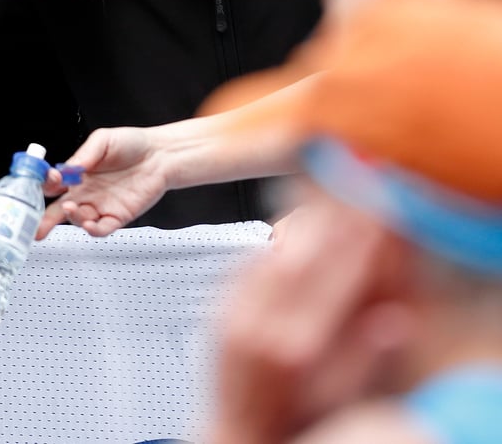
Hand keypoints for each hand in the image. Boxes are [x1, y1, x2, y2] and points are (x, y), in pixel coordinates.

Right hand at [35, 127, 167, 239]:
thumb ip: (84, 155)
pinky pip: (101, 228)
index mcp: (78, 174)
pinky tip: (88, 223)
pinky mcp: (118, 216)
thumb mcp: (102, 141)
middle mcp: (86, 192)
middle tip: (34, 224)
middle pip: (59, 208)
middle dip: (44, 218)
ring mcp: (101, 205)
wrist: (161, 155)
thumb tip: (68, 168)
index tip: (47, 179)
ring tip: (69, 207)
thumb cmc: (132, 144)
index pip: (54, 184)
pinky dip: (92, 229)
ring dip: (70, 217)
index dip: (47, 184)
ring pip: (78, 219)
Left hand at [208, 199, 414, 443]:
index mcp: (294, 347)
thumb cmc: (289, 420)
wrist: (236, 434)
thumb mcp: (335, 397)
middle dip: (326, 222)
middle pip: (297, 258)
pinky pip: (242, 267)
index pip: (331, 280)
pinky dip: (268, 246)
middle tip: (349, 192)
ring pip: (268, 257)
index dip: (355, 243)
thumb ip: (361, 357)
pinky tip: (283, 233)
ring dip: (296, 224)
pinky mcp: (218, 312)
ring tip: (321, 201)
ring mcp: (232, 316)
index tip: (375, 214)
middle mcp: (258, 326)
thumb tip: (394, 322)